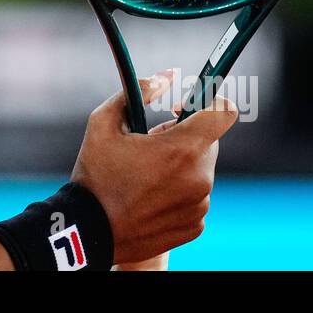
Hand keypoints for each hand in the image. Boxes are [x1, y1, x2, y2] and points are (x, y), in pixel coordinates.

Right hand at [71, 70, 237, 264]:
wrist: (89, 232)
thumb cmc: (95, 175)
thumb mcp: (103, 123)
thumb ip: (136, 92)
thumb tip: (163, 80)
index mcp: (183, 149)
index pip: (224, 112)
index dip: (210, 101)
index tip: (187, 106)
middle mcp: (200, 178)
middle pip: (207, 142)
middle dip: (184, 136)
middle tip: (151, 143)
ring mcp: (200, 204)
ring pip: (200, 170)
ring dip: (181, 165)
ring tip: (146, 174)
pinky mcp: (195, 225)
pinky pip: (195, 197)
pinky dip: (179, 192)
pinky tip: (149, 196)